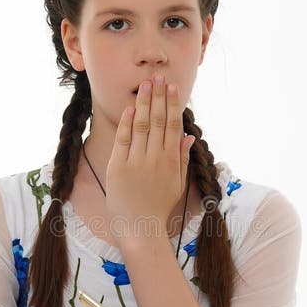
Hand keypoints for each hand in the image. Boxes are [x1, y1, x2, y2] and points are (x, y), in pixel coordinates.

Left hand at [105, 73, 194, 240]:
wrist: (140, 229)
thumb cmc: (159, 208)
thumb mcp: (177, 184)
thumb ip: (182, 159)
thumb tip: (188, 137)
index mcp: (172, 161)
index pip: (173, 125)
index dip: (172, 104)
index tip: (172, 87)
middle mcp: (156, 158)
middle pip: (159, 120)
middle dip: (158, 96)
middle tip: (158, 77)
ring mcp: (137, 162)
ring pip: (142, 126)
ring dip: (144, 103)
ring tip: (145, 85)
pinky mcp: (118, 167)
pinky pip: (124, 140)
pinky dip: (128, 123)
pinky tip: (131, 107)